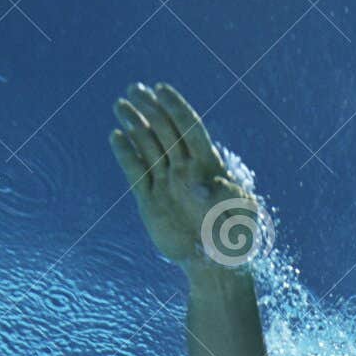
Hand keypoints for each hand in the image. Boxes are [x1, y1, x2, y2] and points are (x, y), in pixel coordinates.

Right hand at [109, 82, 261, 271]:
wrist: (212, 265)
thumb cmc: (233, 239)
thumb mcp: (239, 216)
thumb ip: (225, 197)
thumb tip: (202, 184)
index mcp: (208, 165)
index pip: (190, 127)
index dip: (176, 107)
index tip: (161, 89)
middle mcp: (185, 169)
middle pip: (165, 130)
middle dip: (150, 108)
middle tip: (133, 89)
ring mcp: (167, 183)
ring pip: (148, 146)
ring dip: (135, 124)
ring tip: (120, 105)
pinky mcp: (150, 201)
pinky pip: (136, 172)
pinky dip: (126, 154)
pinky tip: (116, 137)